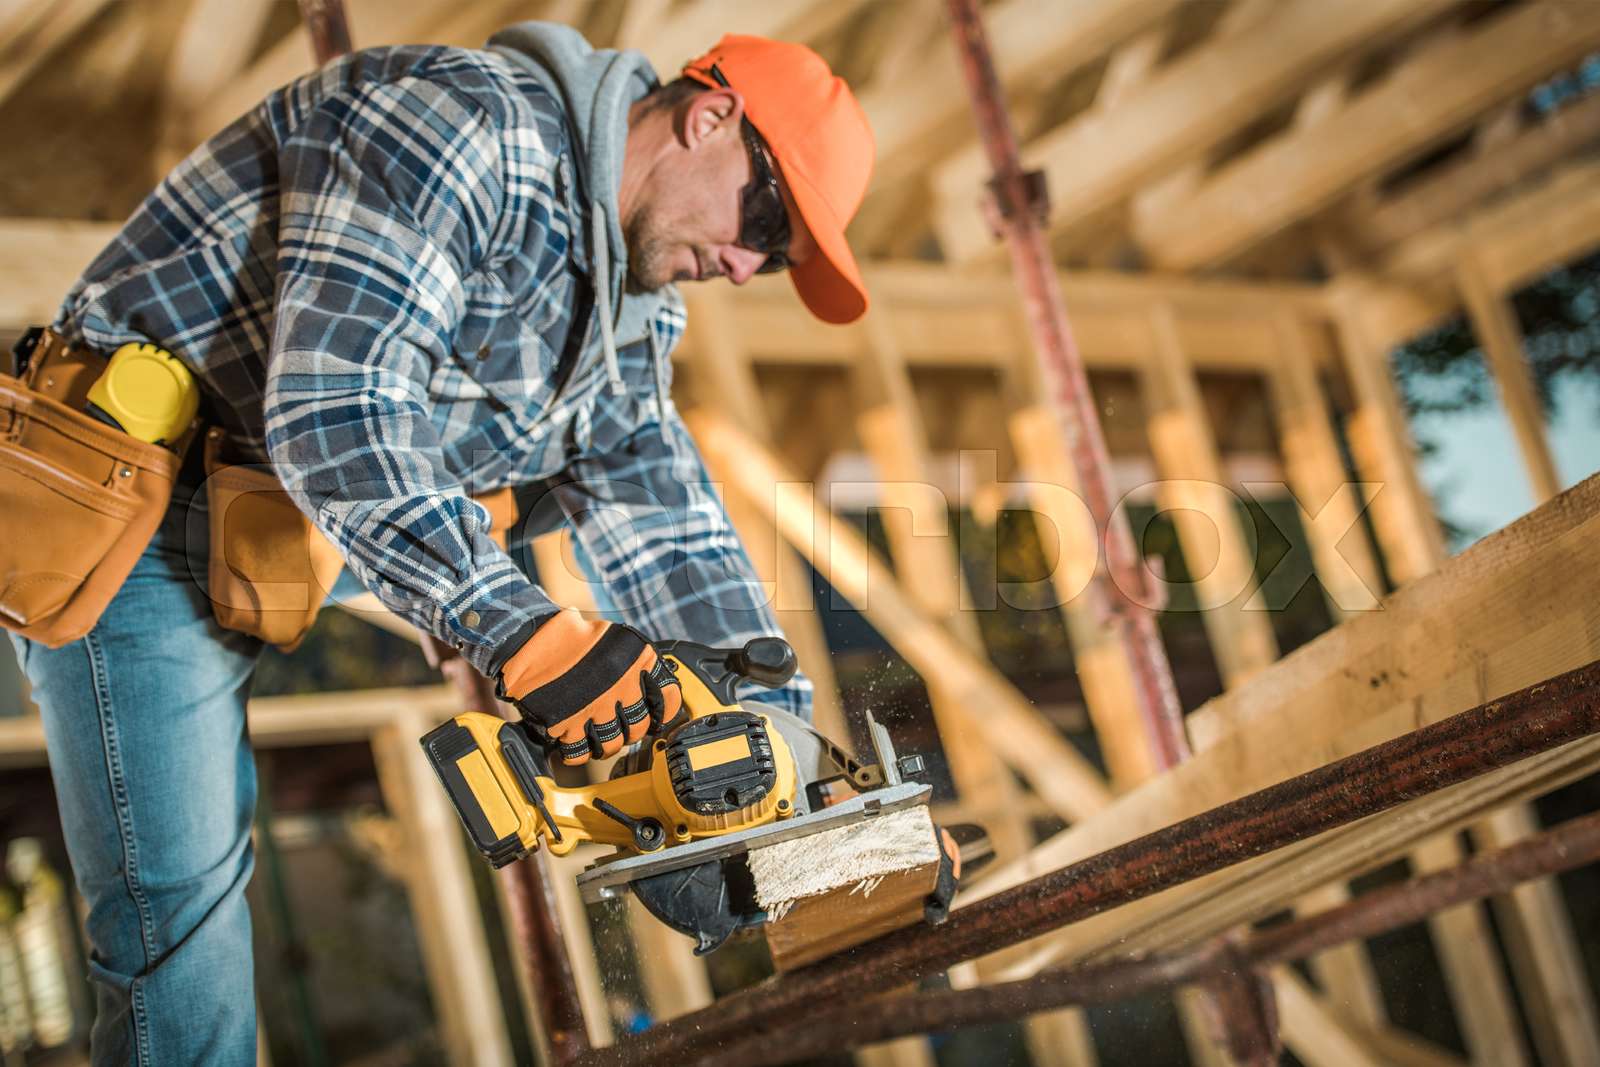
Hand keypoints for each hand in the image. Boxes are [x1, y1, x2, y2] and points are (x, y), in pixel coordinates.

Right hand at [497, 609, 682, 764]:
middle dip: (633, 731)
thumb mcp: (615, 637)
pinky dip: (579, 752)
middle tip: (624, 728)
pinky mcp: (567, 722)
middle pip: (639, 727)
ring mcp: (594, 706)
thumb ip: (634, 662)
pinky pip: (580, 751)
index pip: (668, 697)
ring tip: (601, 739)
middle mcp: (621, 686)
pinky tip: (577, 744)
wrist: (527, 637)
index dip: (664, 711)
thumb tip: (651, 683)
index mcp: (637, 661)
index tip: (659, 717)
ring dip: (608, 744)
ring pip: (613, 743)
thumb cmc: (570, 634)